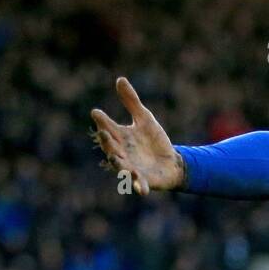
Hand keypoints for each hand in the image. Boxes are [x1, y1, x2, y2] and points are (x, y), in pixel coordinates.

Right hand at [90, 77, 184, 195]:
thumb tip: (120, 79)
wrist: (172, 162)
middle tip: (105, 134)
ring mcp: (131, 168)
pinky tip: (141, 189)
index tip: (96, 112)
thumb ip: (131, 102)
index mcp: (120, 137)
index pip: (108, 128)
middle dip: (108, 142)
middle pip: (111, 148)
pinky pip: (139, 184)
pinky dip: (139, 186)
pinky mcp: (144, 181)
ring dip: (118, 164)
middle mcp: (122, 153)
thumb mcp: (144, 119)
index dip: (102, 121)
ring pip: (121, 167)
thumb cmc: (154, 141)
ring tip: (115, 158)